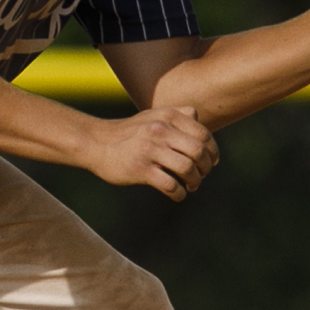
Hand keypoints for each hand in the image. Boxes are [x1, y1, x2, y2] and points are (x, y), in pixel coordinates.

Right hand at [84, 106, 220, 200]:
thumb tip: (196, 115)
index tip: (211, 162)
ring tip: (191, 186)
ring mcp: (150, 150)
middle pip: (198, 151)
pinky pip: (170, 185)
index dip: (213, 151)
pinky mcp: (140, 169)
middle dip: (206, 167)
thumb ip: (176, 114)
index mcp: (168, 116)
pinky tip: (178, 195)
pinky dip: (179, 193)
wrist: (96, 143)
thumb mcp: (152, 116)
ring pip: (187, 168)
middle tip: (202, 175)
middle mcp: (160, 130)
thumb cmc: (129, 132)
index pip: (203, 134)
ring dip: (195, 182)